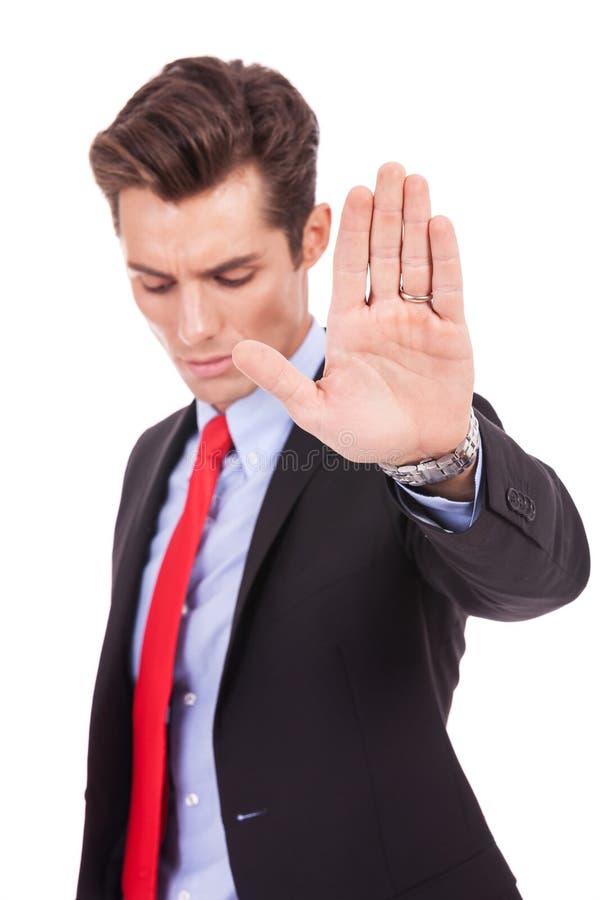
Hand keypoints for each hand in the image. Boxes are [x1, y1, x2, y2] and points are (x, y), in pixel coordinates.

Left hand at [231, 162, 473, 466]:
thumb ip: (280, 379)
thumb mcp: (315, 410)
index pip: (349, 268)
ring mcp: (417, 319)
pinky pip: (447, 287)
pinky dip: (445, 256)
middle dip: (387, 211)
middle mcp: (383, 315)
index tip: (353, 192)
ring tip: (415, 179)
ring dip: (416, 220)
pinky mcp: (449, 331)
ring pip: (416, 260)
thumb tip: (236, 350)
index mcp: (350, 328)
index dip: (353, 231)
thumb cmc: (363, 434)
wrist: (415, 453)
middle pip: (385, 252)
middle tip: (389, 166)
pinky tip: (440, 223)